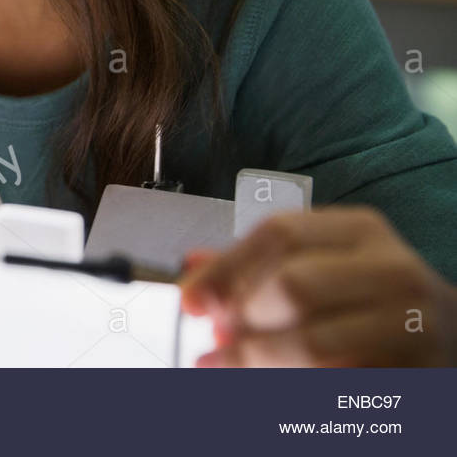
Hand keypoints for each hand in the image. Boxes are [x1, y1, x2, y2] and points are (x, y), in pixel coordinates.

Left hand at [178, 206, 456, 366]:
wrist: (452, 333)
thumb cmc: (369, 294)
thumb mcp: (321, 261)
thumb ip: (254, 264)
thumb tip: (191, 272)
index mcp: (361, 230)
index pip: (279, 233)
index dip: (224, 267)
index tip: (189, 300)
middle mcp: (390, 271)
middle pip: (293, 286)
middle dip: (243, 317)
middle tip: (217, 337)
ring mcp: (409, 324)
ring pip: (311, 343)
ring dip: (256, 359)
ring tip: (227, 364)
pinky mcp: (414, 375)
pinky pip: (334, 385)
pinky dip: (288, 388)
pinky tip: (265, 386)